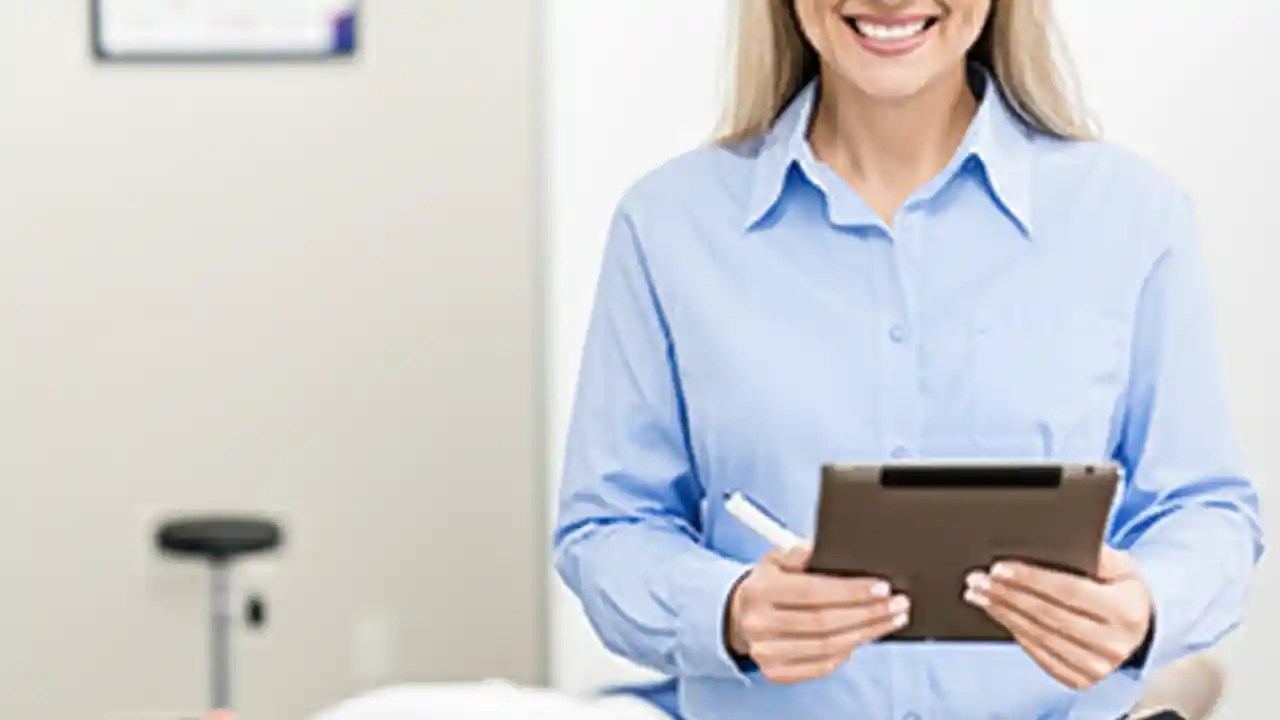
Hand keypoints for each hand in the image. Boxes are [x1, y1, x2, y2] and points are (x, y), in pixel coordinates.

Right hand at [726, 545, 908, 683]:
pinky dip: (846, 653)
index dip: (851, 591)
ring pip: (828, 646)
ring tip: (890, 620)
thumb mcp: (776, 559)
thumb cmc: (768, 584)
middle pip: (825, 622)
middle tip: (898, 604)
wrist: (739, 616)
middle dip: (868, 613)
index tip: (882, 587)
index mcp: (760, 590)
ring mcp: (765, 652)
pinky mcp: (775, 672)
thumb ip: (799, 552)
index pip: (812, 592)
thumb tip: (822, 546)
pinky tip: (862, 638)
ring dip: (866, 634)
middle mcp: (759, 623)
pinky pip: (821, 666)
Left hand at [964, 547, 1152, 689]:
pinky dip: (1014, 631)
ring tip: (978, 594)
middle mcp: (1113, 644)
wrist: (1140, 629)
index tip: (998, 568)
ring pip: (1038, 636)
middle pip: (1047, 615)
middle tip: (977, 579)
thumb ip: (1094, 553)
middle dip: (1006, 595)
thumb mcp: (1121, 565)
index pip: (1068, 591)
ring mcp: (1097, 667)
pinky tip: (997, 614)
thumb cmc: (1122, 589)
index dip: (1030, 579)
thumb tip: (1056, 541)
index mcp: (1126, 611)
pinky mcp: (1080, 679)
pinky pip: (1039, 654)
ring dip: (1002, 613)